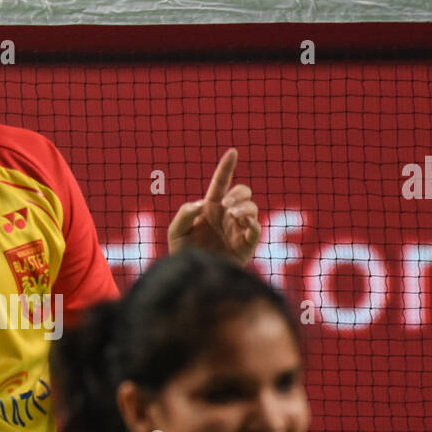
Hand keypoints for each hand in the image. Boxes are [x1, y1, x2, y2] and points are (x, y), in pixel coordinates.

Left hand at [167, 148, 260, 264]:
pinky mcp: (245, 246)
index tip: (232, 152)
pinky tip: (243, 222)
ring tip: (232, 215)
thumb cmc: (182, 254)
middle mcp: (227, 216)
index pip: (221, 183)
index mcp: (210, 208)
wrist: (192, 279)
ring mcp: (238, 230)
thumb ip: (184, 215)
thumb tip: (202, 204)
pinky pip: (256, 229)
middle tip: (226, 205)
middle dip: (237, 193)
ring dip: (243, 207)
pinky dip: (252, 223)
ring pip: (252, 207)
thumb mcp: (175, 232)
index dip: (226, 167)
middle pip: (242, 192)